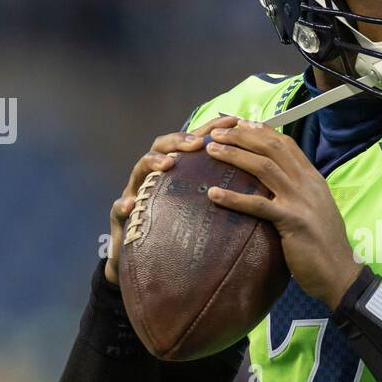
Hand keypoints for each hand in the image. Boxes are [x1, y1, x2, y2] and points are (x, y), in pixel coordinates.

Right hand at [104, 115, 238, 285]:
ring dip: (153, 162)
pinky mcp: (122, 216)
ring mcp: (137, 192)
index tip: (233, 121)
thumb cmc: (180, 230)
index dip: (211, 129)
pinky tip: (130, 206)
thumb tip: (262, 179)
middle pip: (163, 146)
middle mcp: (155, 175)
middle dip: (179, 141)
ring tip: (168, 164)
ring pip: (139, 168)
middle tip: (197, 144)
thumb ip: (225, 190)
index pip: (193, 143)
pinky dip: (123, 205)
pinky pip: (119, 208)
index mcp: (178, 171)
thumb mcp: (204, 208)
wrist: (146, 259)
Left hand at [206, 120, 360, 307]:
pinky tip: (214, 194)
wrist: (341, 273)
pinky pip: (258, 205)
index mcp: (313, 179)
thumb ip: (299, 193)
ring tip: (211, 151)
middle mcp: (308, 184)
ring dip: (235, 155)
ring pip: (264, 168)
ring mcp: (301, 201)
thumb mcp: (316, 210)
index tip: (239, 124)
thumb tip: (276, 186)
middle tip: (217, 133)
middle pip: (272, 148)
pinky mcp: (293, 222)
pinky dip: (234, 198)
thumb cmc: (325, 246)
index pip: (286, 144)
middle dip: (243, 136)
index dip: (261, 131)